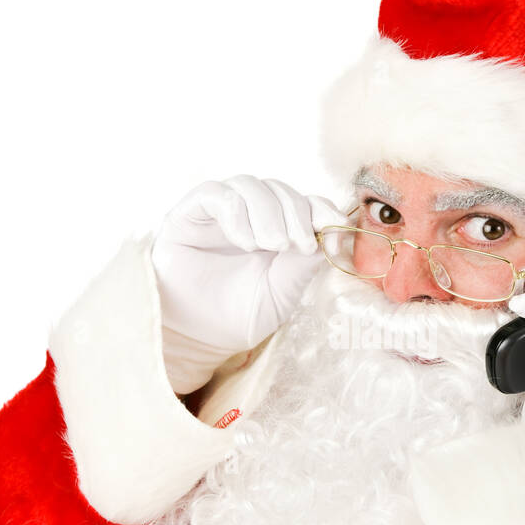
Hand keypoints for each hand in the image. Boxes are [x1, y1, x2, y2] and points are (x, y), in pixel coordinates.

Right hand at [150, 175, 344, 393]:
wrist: (195, 338)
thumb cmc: (237, 317)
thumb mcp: (281, 294)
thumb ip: (304, 265)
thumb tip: (331, 233)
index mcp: (277, 232)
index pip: (305, 204)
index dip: (323, 209)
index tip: (334, 229)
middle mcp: (249, 216)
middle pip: (281, 190)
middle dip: (297, 215)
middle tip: (298, 245)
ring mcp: (219, 212)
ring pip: (251, 185)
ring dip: (269, 213)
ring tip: (270, 246)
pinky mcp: (189, 213)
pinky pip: (216, 193)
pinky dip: (237, 213)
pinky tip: (244, 242)